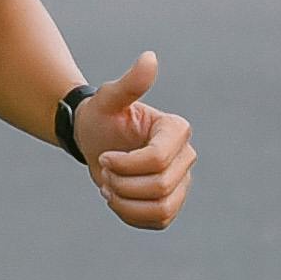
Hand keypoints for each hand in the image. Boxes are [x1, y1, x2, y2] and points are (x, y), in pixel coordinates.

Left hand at [72, 50, 193, 230]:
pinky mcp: (173, 203)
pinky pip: (158, 221)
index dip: (125, 165)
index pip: (158, 160)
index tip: (104, 156)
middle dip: (123, 184)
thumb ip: (129, 84)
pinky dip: (131, 215)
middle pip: (160, 187)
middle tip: (104, 171)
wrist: (94, 141)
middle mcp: (186, 155)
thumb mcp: (108, 100)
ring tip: (109, 187)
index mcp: (176, 129)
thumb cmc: (100, 116)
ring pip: (162, 209)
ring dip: (126, 203)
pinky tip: (117, 199)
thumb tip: (149, 58)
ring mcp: (182, 181)